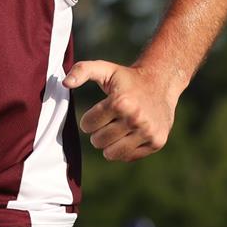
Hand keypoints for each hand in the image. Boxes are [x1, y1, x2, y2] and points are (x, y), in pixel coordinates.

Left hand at [64, 60, 178, 161]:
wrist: (161, 83)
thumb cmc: (127, 79)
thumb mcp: (105, 69)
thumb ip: (82, 70)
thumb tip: (65, 83)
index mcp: (120, 102)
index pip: (88, 125)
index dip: (90, 119)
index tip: (100, 111)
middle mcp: (135, 118)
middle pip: (98, 141)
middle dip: (98, 133)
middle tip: (108, 122)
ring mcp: (148, 132)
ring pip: (112, 154)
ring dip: (109, 144)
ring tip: (116, 131)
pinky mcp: (156, 142)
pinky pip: (128, 157)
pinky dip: (124, 149)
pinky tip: (130, 134)